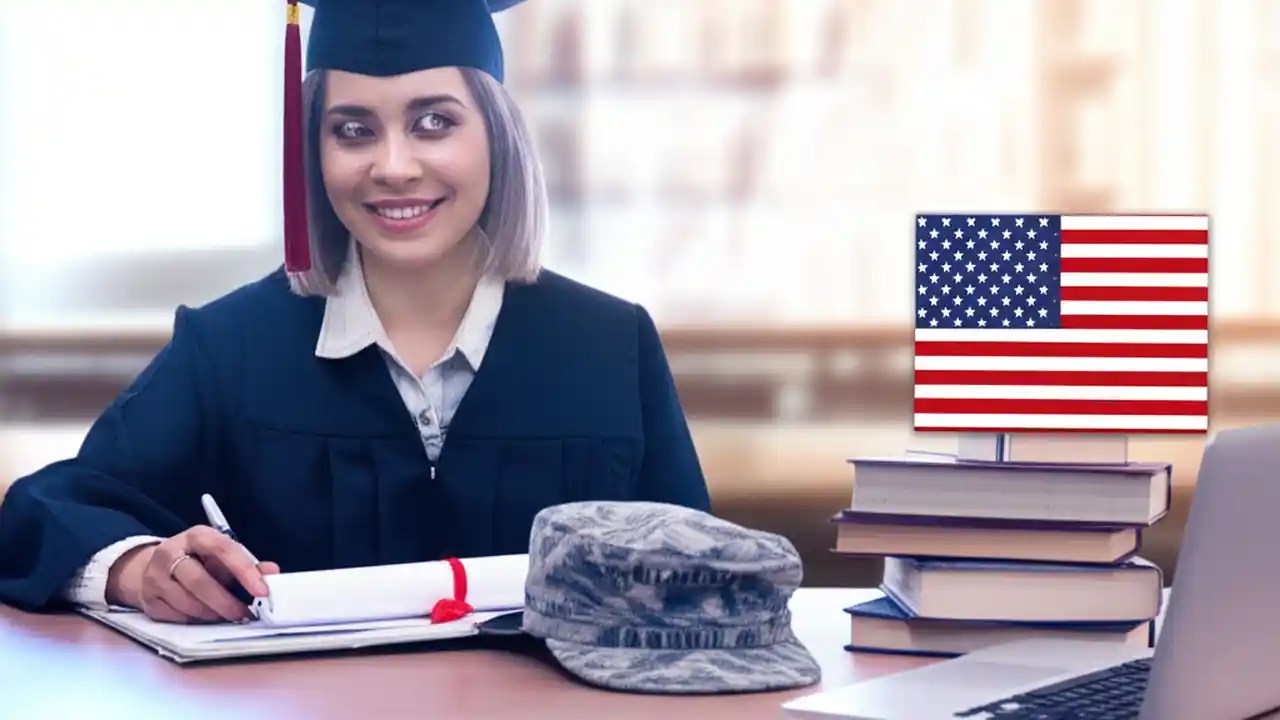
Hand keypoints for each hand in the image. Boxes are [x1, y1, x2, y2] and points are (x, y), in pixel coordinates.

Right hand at [106, 526, 280, 622]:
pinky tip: (205, 616)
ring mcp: (154, 577)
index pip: (223, 550)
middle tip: (244, 613)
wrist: (155, 567)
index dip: (244, 571)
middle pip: (200, 582)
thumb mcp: (222, 555)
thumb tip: (273, 572)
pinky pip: (176, 617)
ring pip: (187, 603)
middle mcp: (170, 553)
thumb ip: (248, 564)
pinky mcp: (148, 599)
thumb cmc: (199, 561)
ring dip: (212, 614)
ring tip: (226, 614)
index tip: (262, 590)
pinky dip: (195, 620)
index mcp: (196, 536)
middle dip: (226, 602)